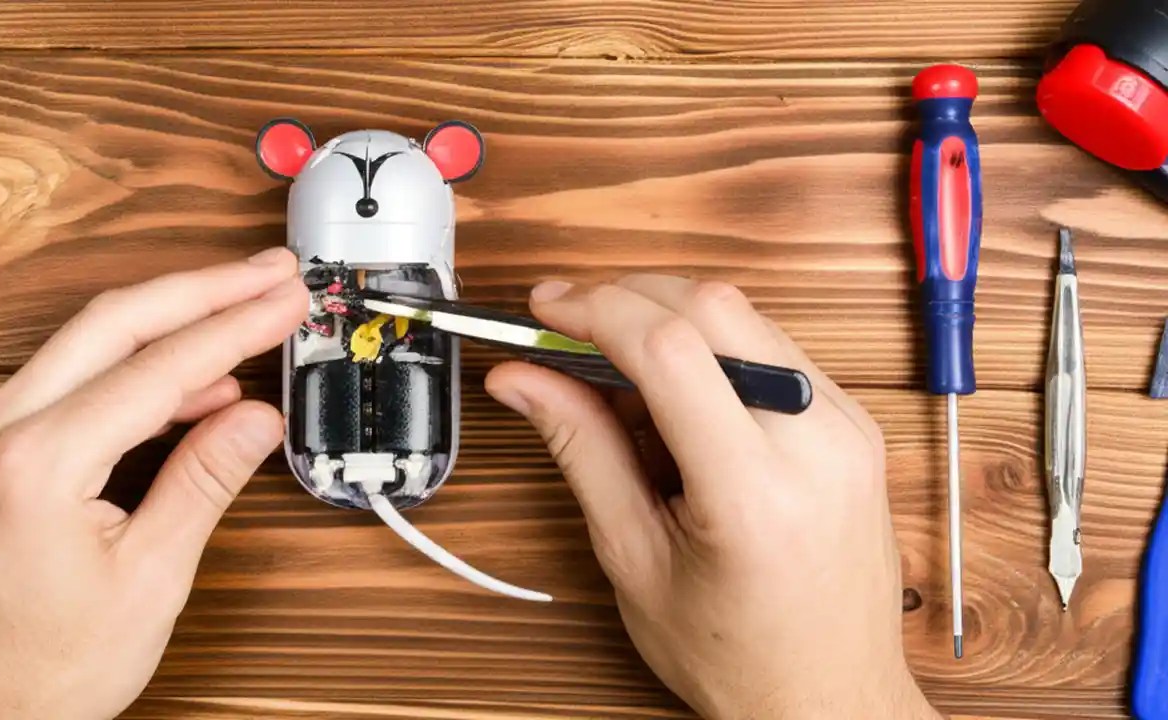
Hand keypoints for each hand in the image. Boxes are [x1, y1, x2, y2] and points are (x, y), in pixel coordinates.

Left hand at [0, 248, 307, 719]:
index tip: (285, 299)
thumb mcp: (147, 582)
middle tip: (268, 273)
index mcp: (37, 464)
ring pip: (82, 345)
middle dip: (202, 288)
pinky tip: (178, 388)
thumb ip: (203, 482)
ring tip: (239, 320)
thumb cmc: (34, 677)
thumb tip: (254, 418)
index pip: (161, 366)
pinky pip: (59, 385)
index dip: (237, 325)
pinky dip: (124, 372)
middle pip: (114, 322)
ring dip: (165, 325)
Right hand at [486, 276, 940, 719]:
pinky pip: (772, 346)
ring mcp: (848, 426)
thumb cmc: (738, 653)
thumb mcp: (635, 559)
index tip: (544, 309)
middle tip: (566, 331)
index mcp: (756, 492)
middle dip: (626, 299)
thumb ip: (581, 449)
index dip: (593, 309)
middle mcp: (819, 444)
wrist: (831, 695)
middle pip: (711, 307)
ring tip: (621, 386)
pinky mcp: (855, 421)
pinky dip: (711, 349)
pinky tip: (676, 400)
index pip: (670, 348)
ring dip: (668, 323)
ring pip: (742, 315)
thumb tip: (523, 380)